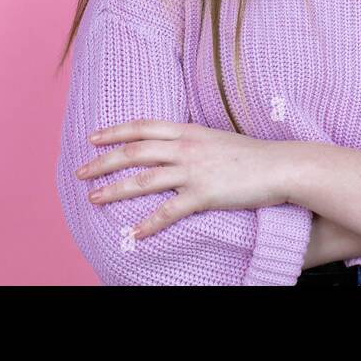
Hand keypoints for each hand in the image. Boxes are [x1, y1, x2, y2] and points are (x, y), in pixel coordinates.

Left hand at [73, 119, 292, 240]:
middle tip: (79, 171)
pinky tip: (133, 233)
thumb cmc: (250, 155)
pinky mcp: (204, 194)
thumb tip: (172, 145)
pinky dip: (149, 223)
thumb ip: (191, 140)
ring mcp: (194, 170)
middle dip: (102, 161)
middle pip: (134, 151)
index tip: (92, 137)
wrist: (280, 165)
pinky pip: (169, 211)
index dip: (114, 131)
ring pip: (143, 179)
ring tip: (92, 198)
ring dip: (114, 190)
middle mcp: (186, 147)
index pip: (142, 127)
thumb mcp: (215, 138)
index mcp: (188, 130)